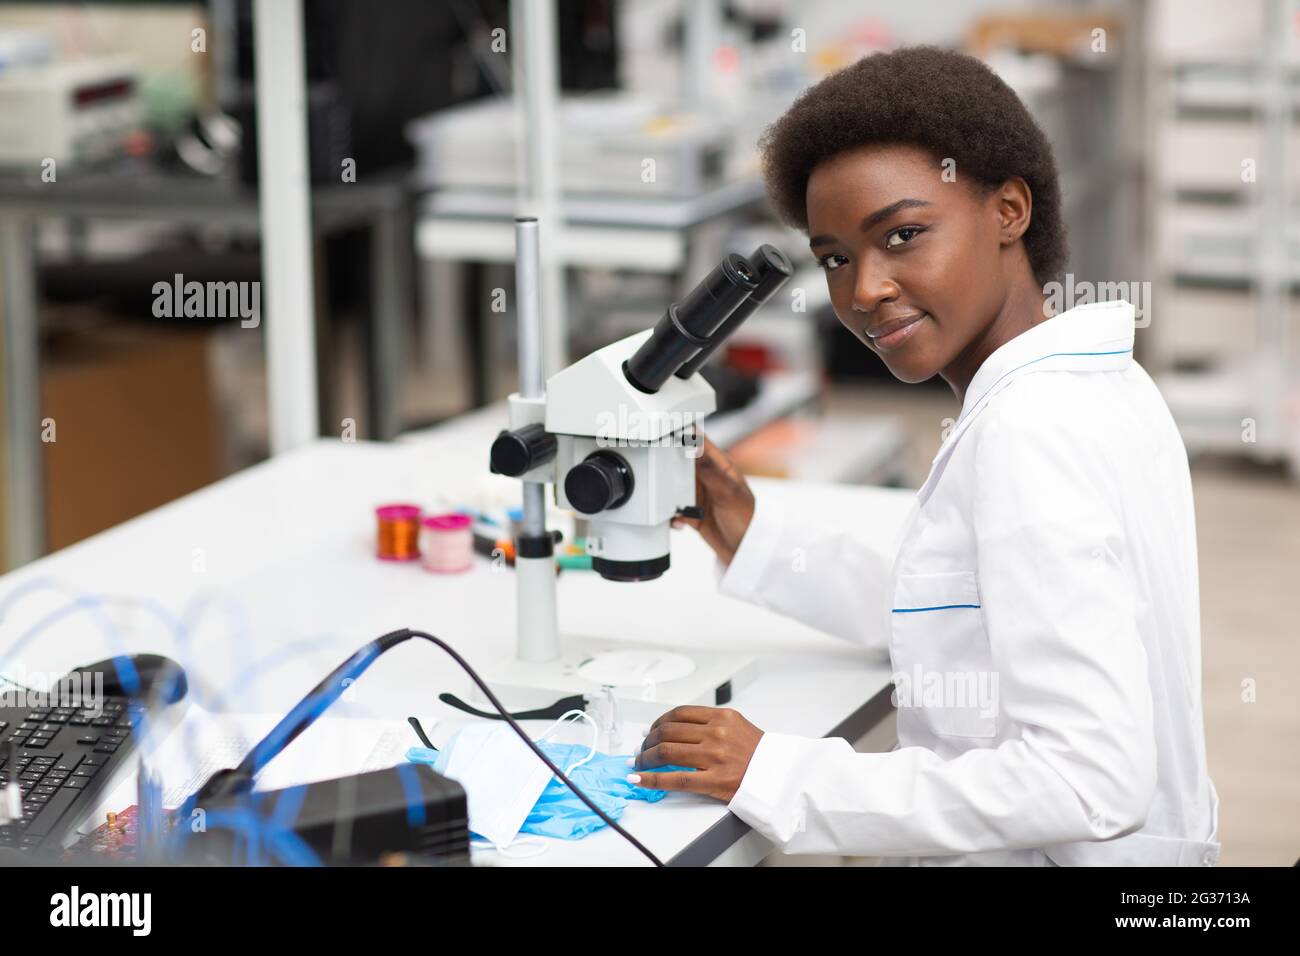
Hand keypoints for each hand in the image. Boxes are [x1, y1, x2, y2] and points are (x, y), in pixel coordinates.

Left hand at [629, 706, 763, 801]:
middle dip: (648, 741)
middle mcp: (717, 733)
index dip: (658, 722)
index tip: (651, 730)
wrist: (783, 778)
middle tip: (642, 749)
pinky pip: (674, 779)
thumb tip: (672, 729)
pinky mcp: (715, 781)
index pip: (679, 714)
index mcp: (722, 717)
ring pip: (666, 752)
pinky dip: (651, 779)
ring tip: (639, 764)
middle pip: (667, 732)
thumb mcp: (737, 727)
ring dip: (645, 759)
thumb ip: (709, 725)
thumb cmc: (760, 755)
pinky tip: (639, 780)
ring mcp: (715, 757)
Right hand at [672, 432, 755, 565]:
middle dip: (665, 466)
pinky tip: (678, 521)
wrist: (747, 552)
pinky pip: (672, 509)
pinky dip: (671, 515)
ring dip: (666, 495)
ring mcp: (698, 494)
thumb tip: (693, 443)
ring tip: (670, 504)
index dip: (680, 432)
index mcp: (717, 465)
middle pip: (678, 461)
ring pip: (672, 486)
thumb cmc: (748, 519)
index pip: (696, 440)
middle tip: (655, 472)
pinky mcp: (692, 512)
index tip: (660, 431)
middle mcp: (706, 476)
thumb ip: (709, 468)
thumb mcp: (728, 491)